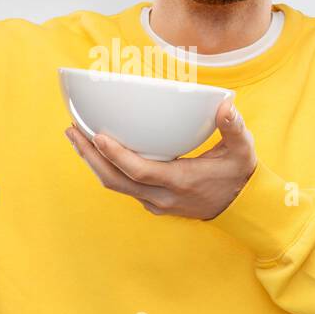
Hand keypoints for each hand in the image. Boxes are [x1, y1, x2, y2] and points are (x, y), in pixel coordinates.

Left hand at [65, 99, 256, 219]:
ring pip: (115, 185)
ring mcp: (156, 202)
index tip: (97, 136)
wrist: (242, 208)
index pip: (139, 171)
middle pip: (115, 180)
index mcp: (180, 182)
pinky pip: (123, 187)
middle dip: (90, 156)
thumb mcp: (242, 150)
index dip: (116, 155)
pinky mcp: (153, 203)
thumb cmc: (239, 175)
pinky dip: (108, 168)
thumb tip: (225, 106)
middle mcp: (162, 196)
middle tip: (72, 130)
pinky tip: (98, 151)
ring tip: (76, 136)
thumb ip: (234, 127)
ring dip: (94, 162)